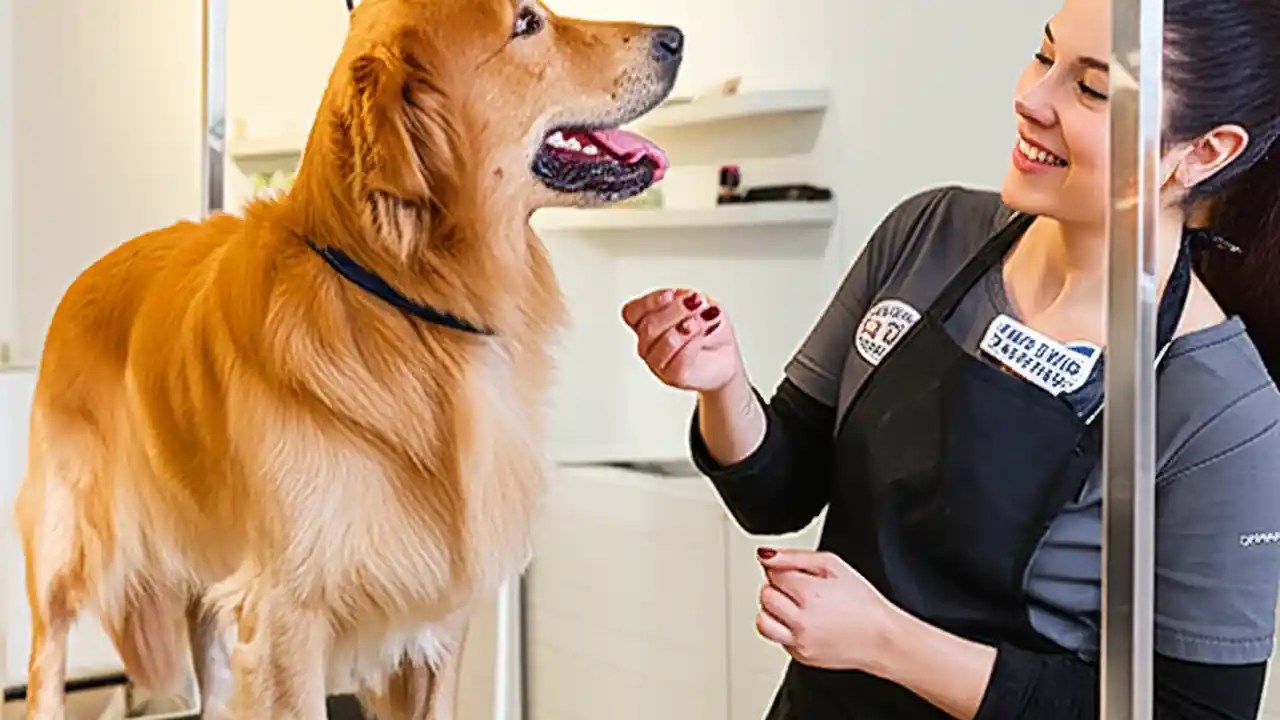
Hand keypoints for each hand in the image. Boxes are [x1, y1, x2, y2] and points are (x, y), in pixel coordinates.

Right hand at [620, 288, 743, 391]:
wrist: (724, 357)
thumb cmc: (708, 329)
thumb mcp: (700, 304)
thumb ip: (690, 299)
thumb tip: (690, 299)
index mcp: (645, 322)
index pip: (632, 312)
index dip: (650, 303)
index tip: (670, 295)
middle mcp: (647, 344)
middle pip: (649, 326)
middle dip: (676, 311)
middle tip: (697, 303)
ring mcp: (658, 363)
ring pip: (666, 341)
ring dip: (689, 328)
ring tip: (703, 322)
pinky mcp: (675, 377)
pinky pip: (681, 359)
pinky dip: (695, 343)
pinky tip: (703, 337)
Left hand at [754, 548, 902, 674]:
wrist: (881, 639)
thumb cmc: (863, 602)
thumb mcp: (833, 565)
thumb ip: (794, 557)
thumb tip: (765, 556)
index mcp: (809, 594)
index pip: (772, 574)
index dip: (784, 570)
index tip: (799, 575)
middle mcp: (800, 621)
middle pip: (765, 595)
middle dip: (777, 588)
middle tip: (799, 589)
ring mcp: (799, 642)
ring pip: (762, 621)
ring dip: (773, 611)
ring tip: (793, 607)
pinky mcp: (800, 656)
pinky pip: (778, 639)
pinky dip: (784, 629)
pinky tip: (805, 623)